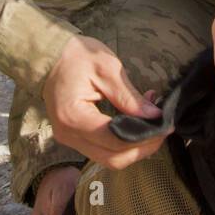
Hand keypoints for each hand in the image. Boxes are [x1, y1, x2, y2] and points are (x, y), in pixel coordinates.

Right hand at [42, 35, 163, 168]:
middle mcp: (68, 135)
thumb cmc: (76, 56)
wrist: (50, 55)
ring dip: (133, 148)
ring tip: (150, 125)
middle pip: (112, 158)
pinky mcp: (74, 138)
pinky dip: (121, 144)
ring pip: (108, 159)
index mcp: (74, 116)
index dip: (143, 137)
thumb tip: (153, 115)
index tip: (164, 126)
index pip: (114, 140)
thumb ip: (129, 96)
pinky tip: (135, 126)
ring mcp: (69, 139)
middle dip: (142, 148)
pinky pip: (101, 150)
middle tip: (162, 130)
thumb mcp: (107, 69)